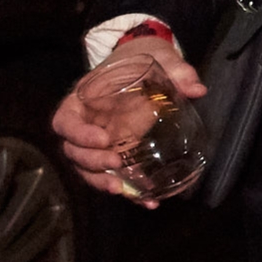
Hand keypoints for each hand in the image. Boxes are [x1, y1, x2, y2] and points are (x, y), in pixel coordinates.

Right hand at [52, 34, 204, 209]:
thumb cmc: (144, 60)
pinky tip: (148, 201)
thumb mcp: (160, 60)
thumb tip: (197, 89)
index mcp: (83, 100)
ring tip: (124, 191)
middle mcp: (85, 124)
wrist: (146, 63)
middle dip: (92, 163)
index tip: (103, 139)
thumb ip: (177, 72)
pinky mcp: (116, 154)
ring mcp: (98, 142)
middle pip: (74, 152)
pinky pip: (114, 176)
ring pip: (87, 169)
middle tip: (116, 165)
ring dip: (102, 182)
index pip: (64, 121)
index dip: (77, 133)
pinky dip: (129, 190)